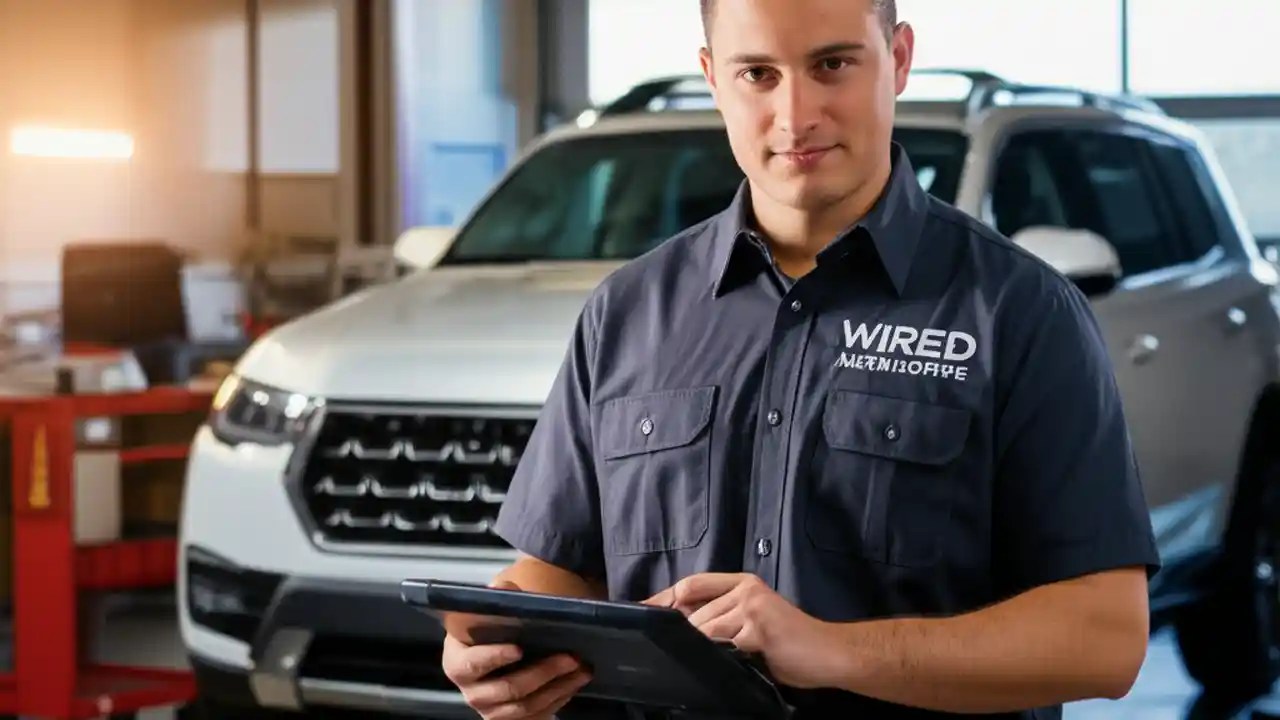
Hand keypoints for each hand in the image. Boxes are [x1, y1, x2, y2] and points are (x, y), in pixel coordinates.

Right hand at [441, 580, 592, 718]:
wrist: (494, 655)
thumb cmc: (490, 633)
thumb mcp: (488, 614)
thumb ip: (495, 599)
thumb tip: (501, 588)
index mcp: (458, 662)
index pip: (473, 664)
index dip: (495, 657)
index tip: (519, 648)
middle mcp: (471, 691)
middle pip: (508, 689)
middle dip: (542, 673)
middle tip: (570, 658)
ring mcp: (491, 710)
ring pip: (526, 706)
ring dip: (558, 688)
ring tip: (581, 670)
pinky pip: (536, 717)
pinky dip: (559, 700)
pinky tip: (574, 683)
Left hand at [644, 573, 841, 688]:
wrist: (829, 652)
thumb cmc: (791, 643)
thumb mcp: (754, 621)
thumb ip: (724, 617)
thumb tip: (686, 626)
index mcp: (743, 582)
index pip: (692, 584)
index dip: (664, 598)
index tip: (642, 611)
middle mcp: (745, 589)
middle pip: (693, 611)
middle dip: (681, 633)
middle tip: (671, 650)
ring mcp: (752, 606)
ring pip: (704, 627)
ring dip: (701, 647)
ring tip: (708, 659)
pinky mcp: (758, 626)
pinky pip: (722, 642)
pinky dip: (718, 655)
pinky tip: (725, 662)